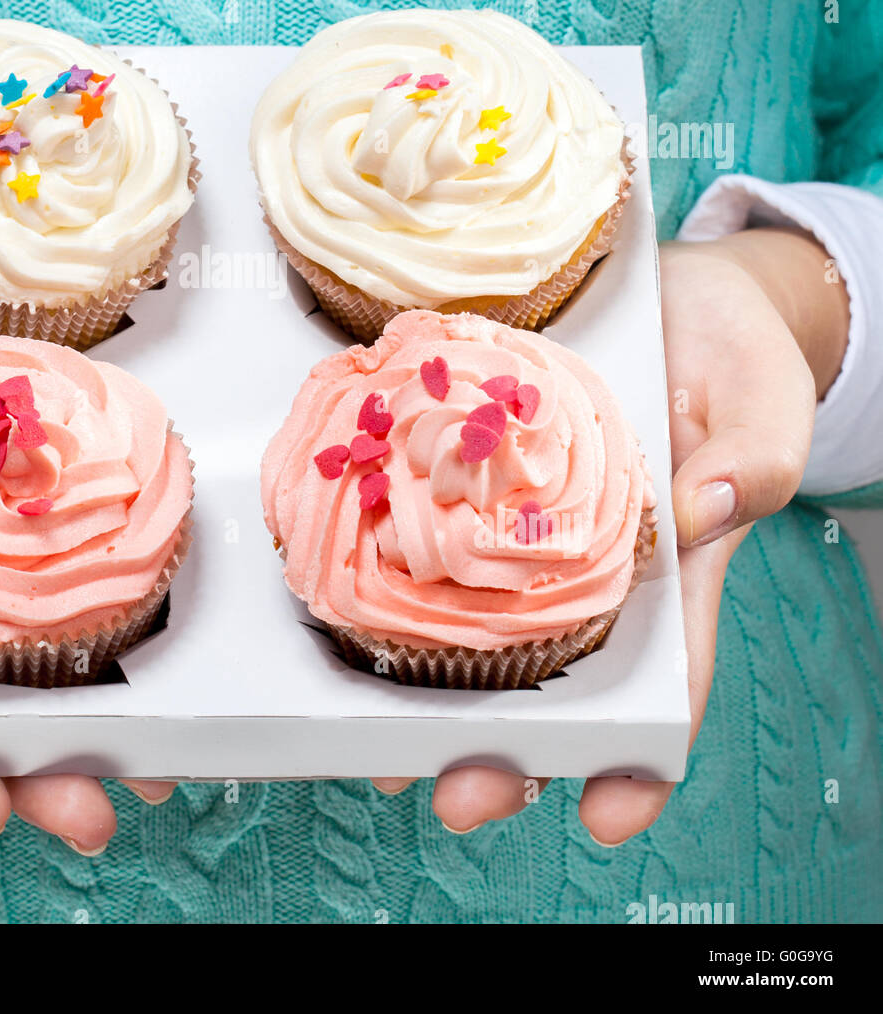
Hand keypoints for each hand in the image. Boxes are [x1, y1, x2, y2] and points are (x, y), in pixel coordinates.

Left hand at [372, 229, 848, 841]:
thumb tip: (708, 506)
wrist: (677, 293)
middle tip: (451, 791)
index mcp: (674, 566)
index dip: (640, 758)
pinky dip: (394, 581)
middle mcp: (593, 564)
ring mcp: (529, 528)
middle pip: (550, 682)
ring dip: (431, 693)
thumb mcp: (762, 395)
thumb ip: (754, 455)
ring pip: (479, 630)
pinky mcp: (480, 481)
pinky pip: (436, 537)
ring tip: (376, 738)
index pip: (668, 680)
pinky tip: (347, 614)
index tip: (609, 816)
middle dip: (504, 750)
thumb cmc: (737, 351)